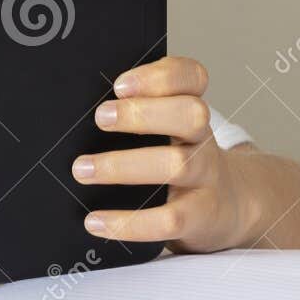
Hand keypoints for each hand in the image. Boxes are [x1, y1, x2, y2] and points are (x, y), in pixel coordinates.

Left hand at [70, 55, 251, 252]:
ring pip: (177, 164)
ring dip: (123, 166)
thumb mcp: (166, 128)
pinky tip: (95, 221)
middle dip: (142, 113)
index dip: (160, 76)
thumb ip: (134, 112)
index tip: (119, 85)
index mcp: (189, 108)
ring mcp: (205, 176)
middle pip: (190, 114)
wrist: (228, 207)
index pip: (192, 77)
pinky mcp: (200, 215)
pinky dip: (129, 222)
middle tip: (100, 117)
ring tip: (81, 169)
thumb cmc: (177, 156)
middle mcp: (202, 138)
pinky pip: (169, 219)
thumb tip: (72, 114)